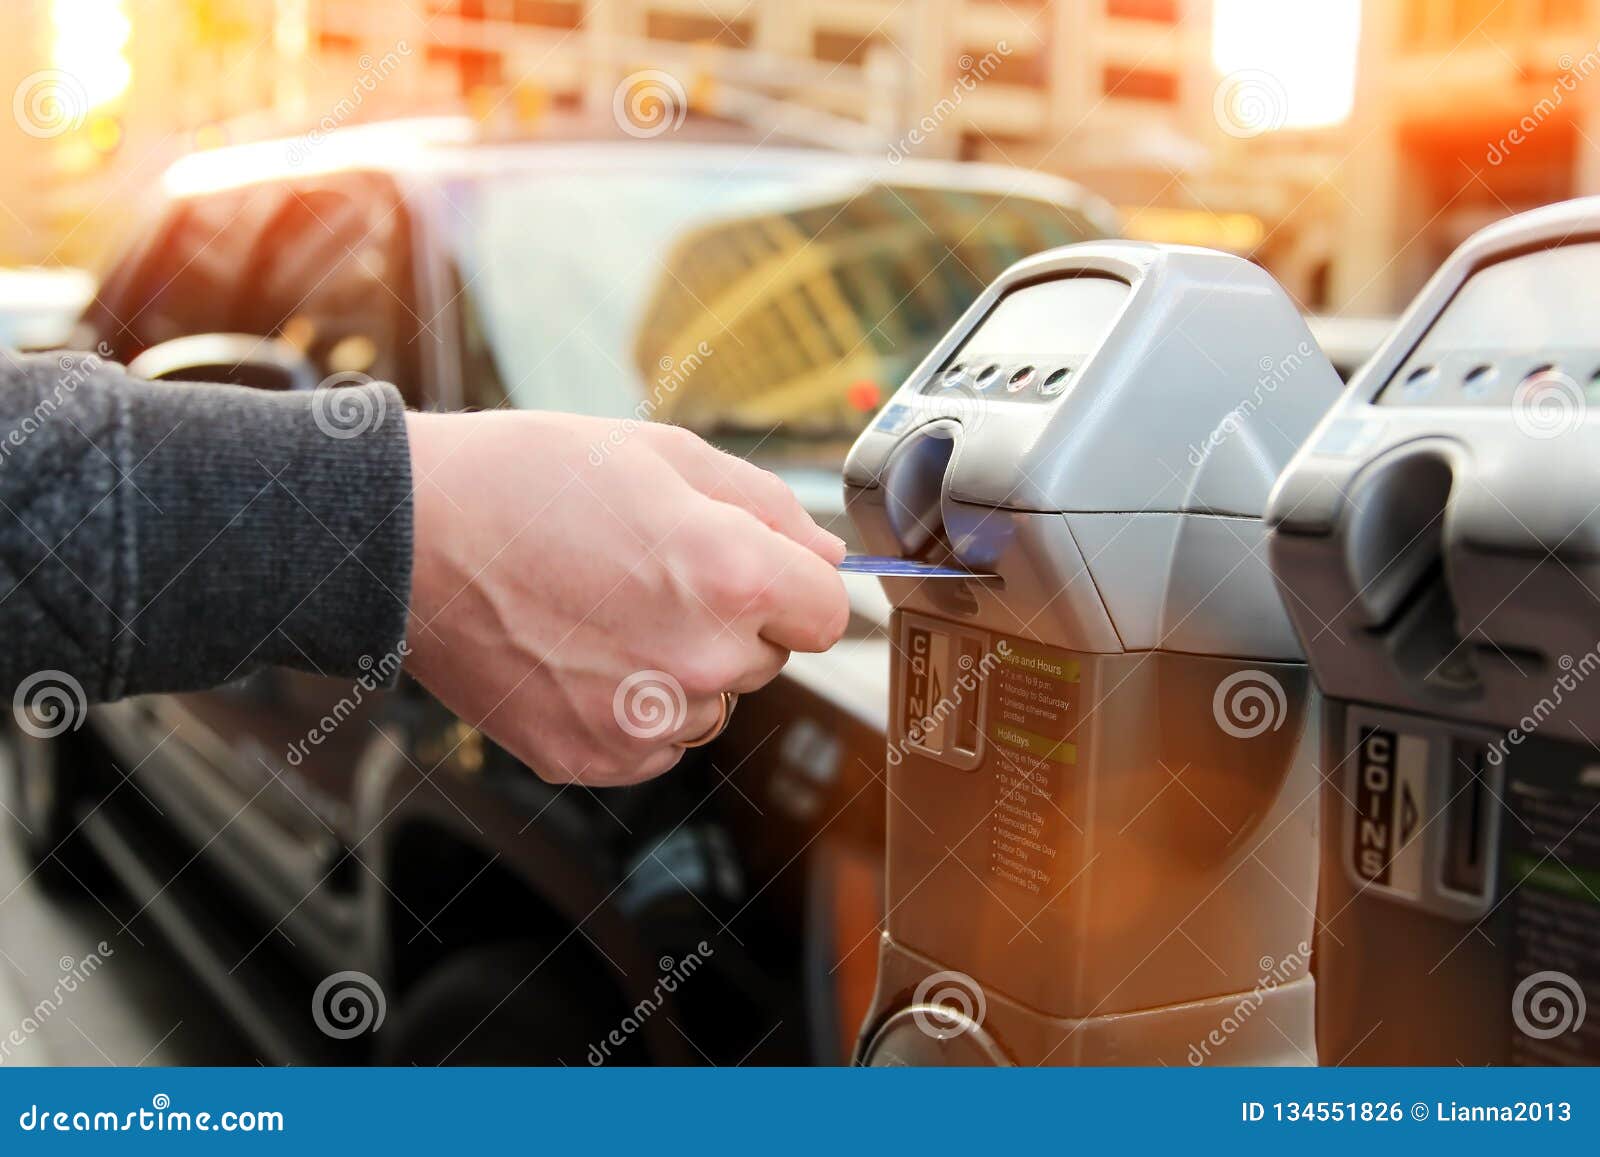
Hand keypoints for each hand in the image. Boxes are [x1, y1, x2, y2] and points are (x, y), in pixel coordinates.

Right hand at [402, 411, 848, 785]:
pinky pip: (657, 742)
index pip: (829, 613)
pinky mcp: (593, 757)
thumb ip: (770, 508)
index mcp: (733, 577)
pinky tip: (581, 653)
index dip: (796, 585)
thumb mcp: (666, 455)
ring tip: (605, 610)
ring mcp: (645, 720)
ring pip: (713, 704)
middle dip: (732, 619)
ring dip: (684, 669)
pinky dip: (634, 709)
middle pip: (769, 658)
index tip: (759, 570)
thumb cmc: (532, 480)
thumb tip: (829, 559)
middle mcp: (701, 661)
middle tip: (650, 571)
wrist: (410, 535)